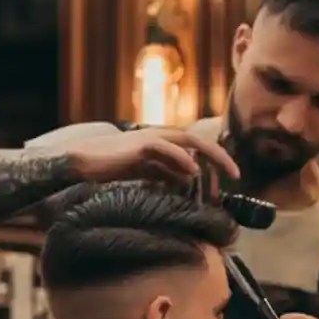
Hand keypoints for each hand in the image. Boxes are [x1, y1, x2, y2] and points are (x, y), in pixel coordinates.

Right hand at [60, 127, 240, 188]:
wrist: (82, 164)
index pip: (194, 148)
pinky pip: (166, 149)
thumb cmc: (109, 169)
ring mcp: (149, 139)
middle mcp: (158, 137)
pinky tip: (193, 170)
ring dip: (209, 155)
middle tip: (237, 174)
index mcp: (160, 143)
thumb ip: (164, 174)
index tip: (229, 176)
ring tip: (226, 171)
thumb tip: (187, 181)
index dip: (213, 159)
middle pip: (197, 141)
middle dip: (219, 156)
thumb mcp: (144, 173)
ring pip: (188, 142)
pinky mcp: (139, 146)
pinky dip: (181, 158)